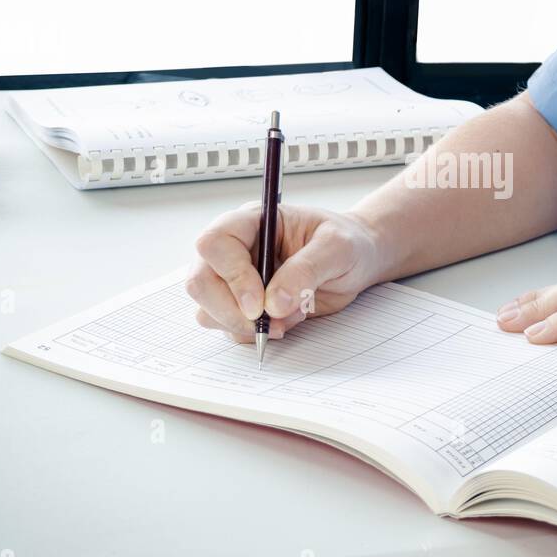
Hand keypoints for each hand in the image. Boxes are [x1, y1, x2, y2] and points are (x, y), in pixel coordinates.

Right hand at [187, 203, 383, 341]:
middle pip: (200, 282)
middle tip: (268, 324)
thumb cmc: (347, 243)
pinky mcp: (242, 306)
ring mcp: (234, 280)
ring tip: (289, 317)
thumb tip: (274, 304)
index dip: (232, 276)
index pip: (215, 244)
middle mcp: (235, 250)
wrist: (356, 263)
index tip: (259, 305)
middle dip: (230, 311)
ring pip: (208, 310)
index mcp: (251, 222)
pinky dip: (254, 334)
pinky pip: (228, 328)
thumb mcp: (337, 247)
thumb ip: (306, 271)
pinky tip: (286, 322)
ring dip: (245, 325)